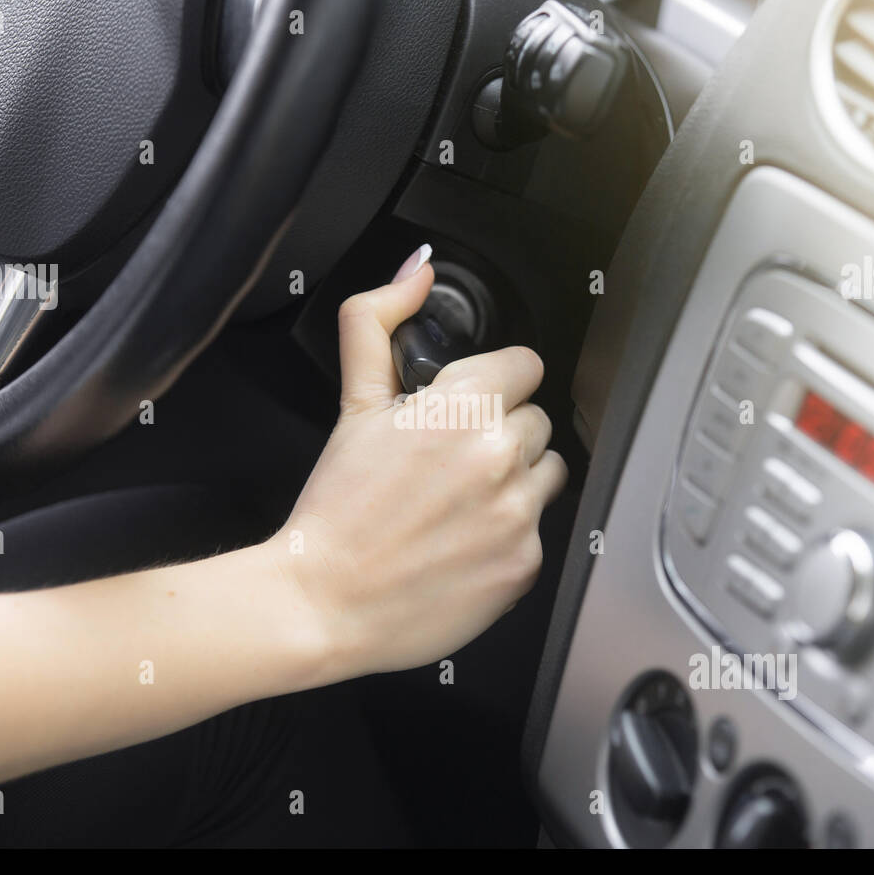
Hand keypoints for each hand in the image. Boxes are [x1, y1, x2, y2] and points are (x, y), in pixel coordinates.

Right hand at [268, 247, 566, 677]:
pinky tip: (464, 543)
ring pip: (549, 473)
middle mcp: (500, 455)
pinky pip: (540, 530)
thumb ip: (378, 323)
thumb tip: (415, 271)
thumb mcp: (352, 404)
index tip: (472, 406)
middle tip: (452, 464)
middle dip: (501, 434)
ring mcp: (518, 512)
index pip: (525, 365)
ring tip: (462, 504)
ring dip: (517, 481)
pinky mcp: (526, 563)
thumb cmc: (336, 509)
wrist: (324, 603)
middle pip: (537, 420)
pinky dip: (510, 534)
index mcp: (462, 406)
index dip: (494, 384)